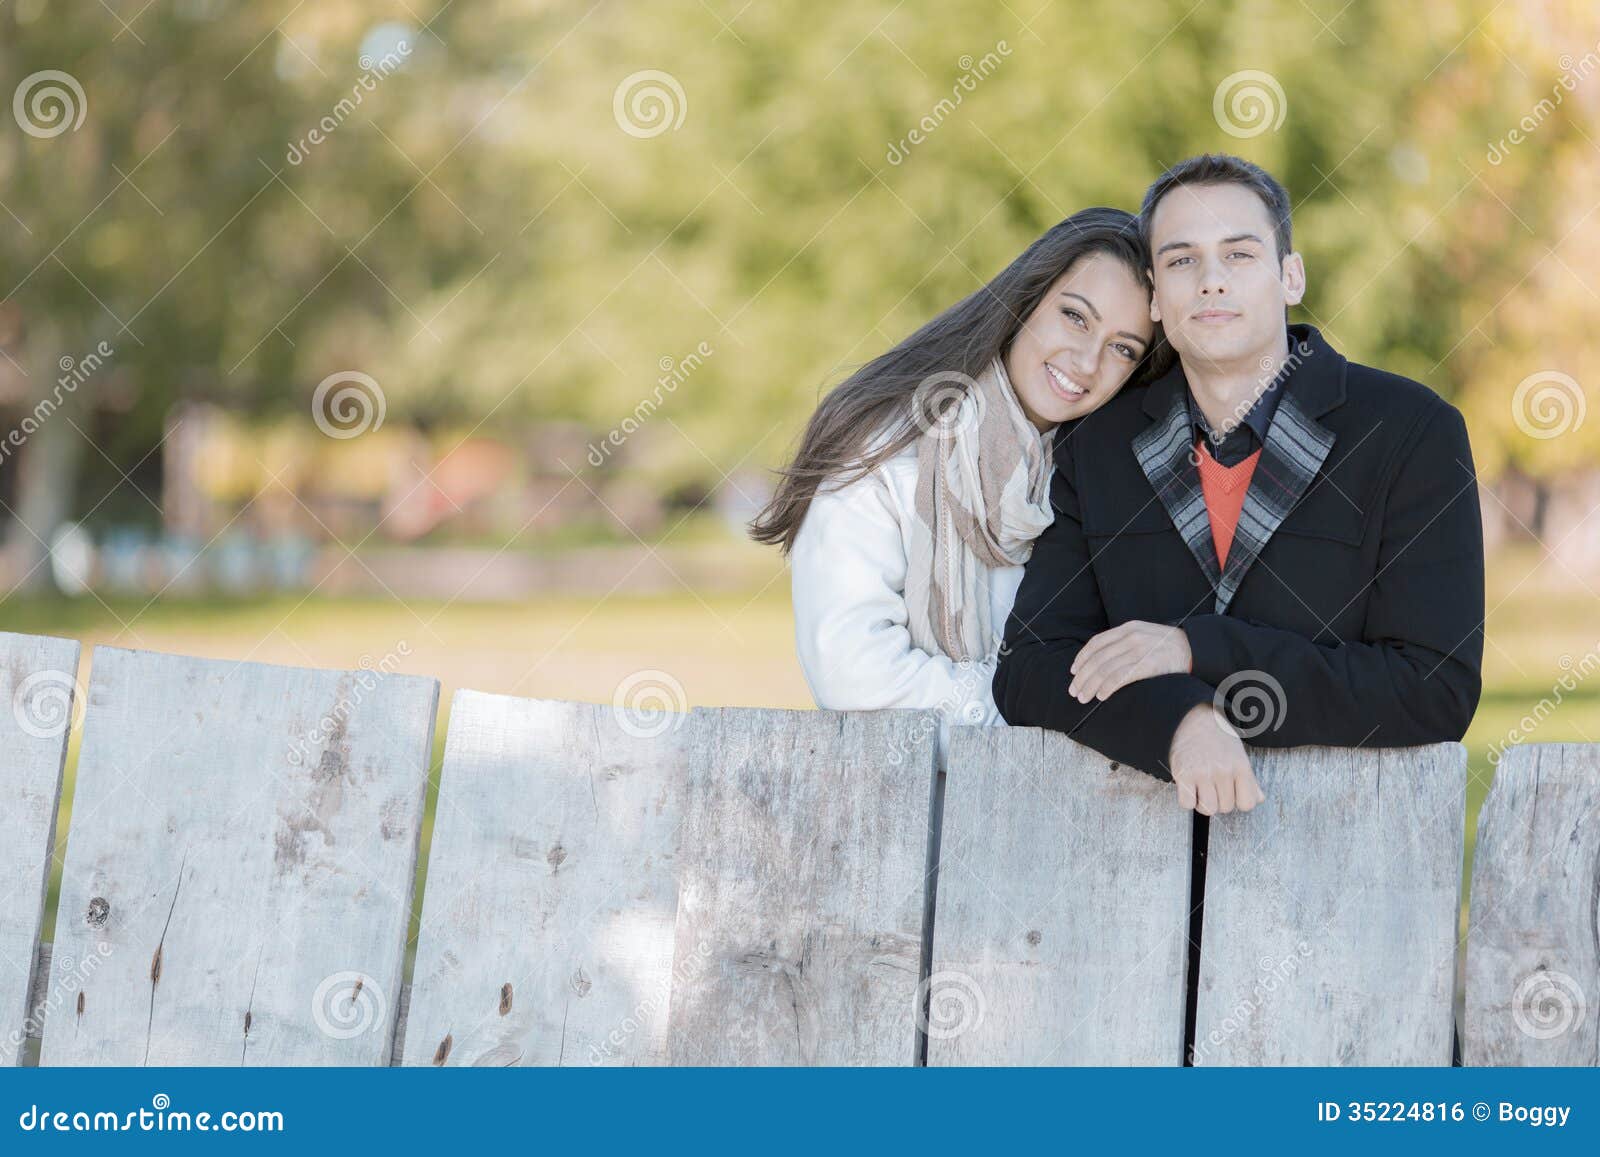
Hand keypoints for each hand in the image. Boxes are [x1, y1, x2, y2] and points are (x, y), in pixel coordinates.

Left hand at [1068, 621, 1191, 702]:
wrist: (1195, 648)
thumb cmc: (1168, 647)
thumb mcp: (1144, 635)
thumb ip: (1125, 643)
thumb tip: (1102, 660)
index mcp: (1128, 629)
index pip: (1096, 643)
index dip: (1082, 658)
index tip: (1073, 671)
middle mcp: (1131, 637)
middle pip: (1097, 658)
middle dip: (1082, 676)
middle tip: (1074, 691)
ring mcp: (1139, 650)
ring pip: (1105, 669)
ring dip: (1090, 685)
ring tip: (1083, 698)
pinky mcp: (1148, 665)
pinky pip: (1120, 677)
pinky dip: (1107, 688)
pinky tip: (1101, 696)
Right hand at [1167, 703, 1264, 814]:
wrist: (1196, 717)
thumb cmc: (1218, 738)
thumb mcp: (1239, 756)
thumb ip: (1250, 781)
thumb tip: (1259, 799)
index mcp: (1241, 767)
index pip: (1247, 804)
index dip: (1237, 801)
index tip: (1229, 792)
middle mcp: (1224, 771)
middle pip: (1225, 808)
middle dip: (1217, 800)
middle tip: (1211, 786)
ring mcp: (1203, 773)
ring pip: (1207, 809)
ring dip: (1202, 803)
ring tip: (1200, 789)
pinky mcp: (1183, 773)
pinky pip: (1187, 803)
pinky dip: (1186, 800)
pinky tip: (1188, 787)